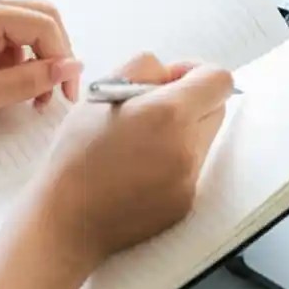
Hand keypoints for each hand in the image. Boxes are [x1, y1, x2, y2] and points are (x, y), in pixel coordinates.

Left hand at [0, 0, 82, 143]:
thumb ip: (32, 80)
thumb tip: (71, 68)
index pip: (45, 25)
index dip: (64, 59)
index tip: (67, 92)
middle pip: (41, 17)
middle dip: (56, 55)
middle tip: (57, 92)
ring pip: (27, 24)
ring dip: (37, 58)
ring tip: (29, 94)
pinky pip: (8, 31)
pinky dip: (18, 57)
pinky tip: (8, 82)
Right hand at [26, 53, 232, 268]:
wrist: (69, 219)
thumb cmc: (76, 154)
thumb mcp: (100, 93)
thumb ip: (144, 69)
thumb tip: (174, 73)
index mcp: (169, 114)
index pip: (219, 80)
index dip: (198, 72)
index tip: (173, 79)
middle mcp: (189, 147)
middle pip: (216, 109)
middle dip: (192, 101)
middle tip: (152, 108)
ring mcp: (191, 178)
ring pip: (203, 140)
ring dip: (182, 132)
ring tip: (140, 142)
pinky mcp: (187, 201)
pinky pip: (192, 169)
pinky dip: (173, 162)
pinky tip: (139, 170)